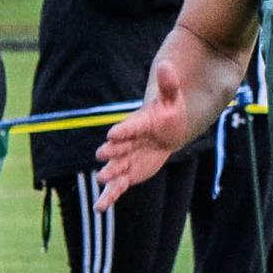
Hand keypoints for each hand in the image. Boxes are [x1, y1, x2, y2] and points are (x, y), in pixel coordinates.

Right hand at [95, 59, 188, 210]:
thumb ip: (169, 86)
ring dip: (109, 174)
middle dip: (112, 152)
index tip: (113, 134)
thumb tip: (168, 65)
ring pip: (116, 169)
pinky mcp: (127, 174)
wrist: (165, 132)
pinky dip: (109, 197)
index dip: (123, 131)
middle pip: (119, 148)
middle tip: (103, 156)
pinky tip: (100, 208)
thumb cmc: (168, 114)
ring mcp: (126, 159)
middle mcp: (127, 143)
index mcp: (137, 125)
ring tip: (102, 180)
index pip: (130, 127)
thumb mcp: (172, 100)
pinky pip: (118, 187)